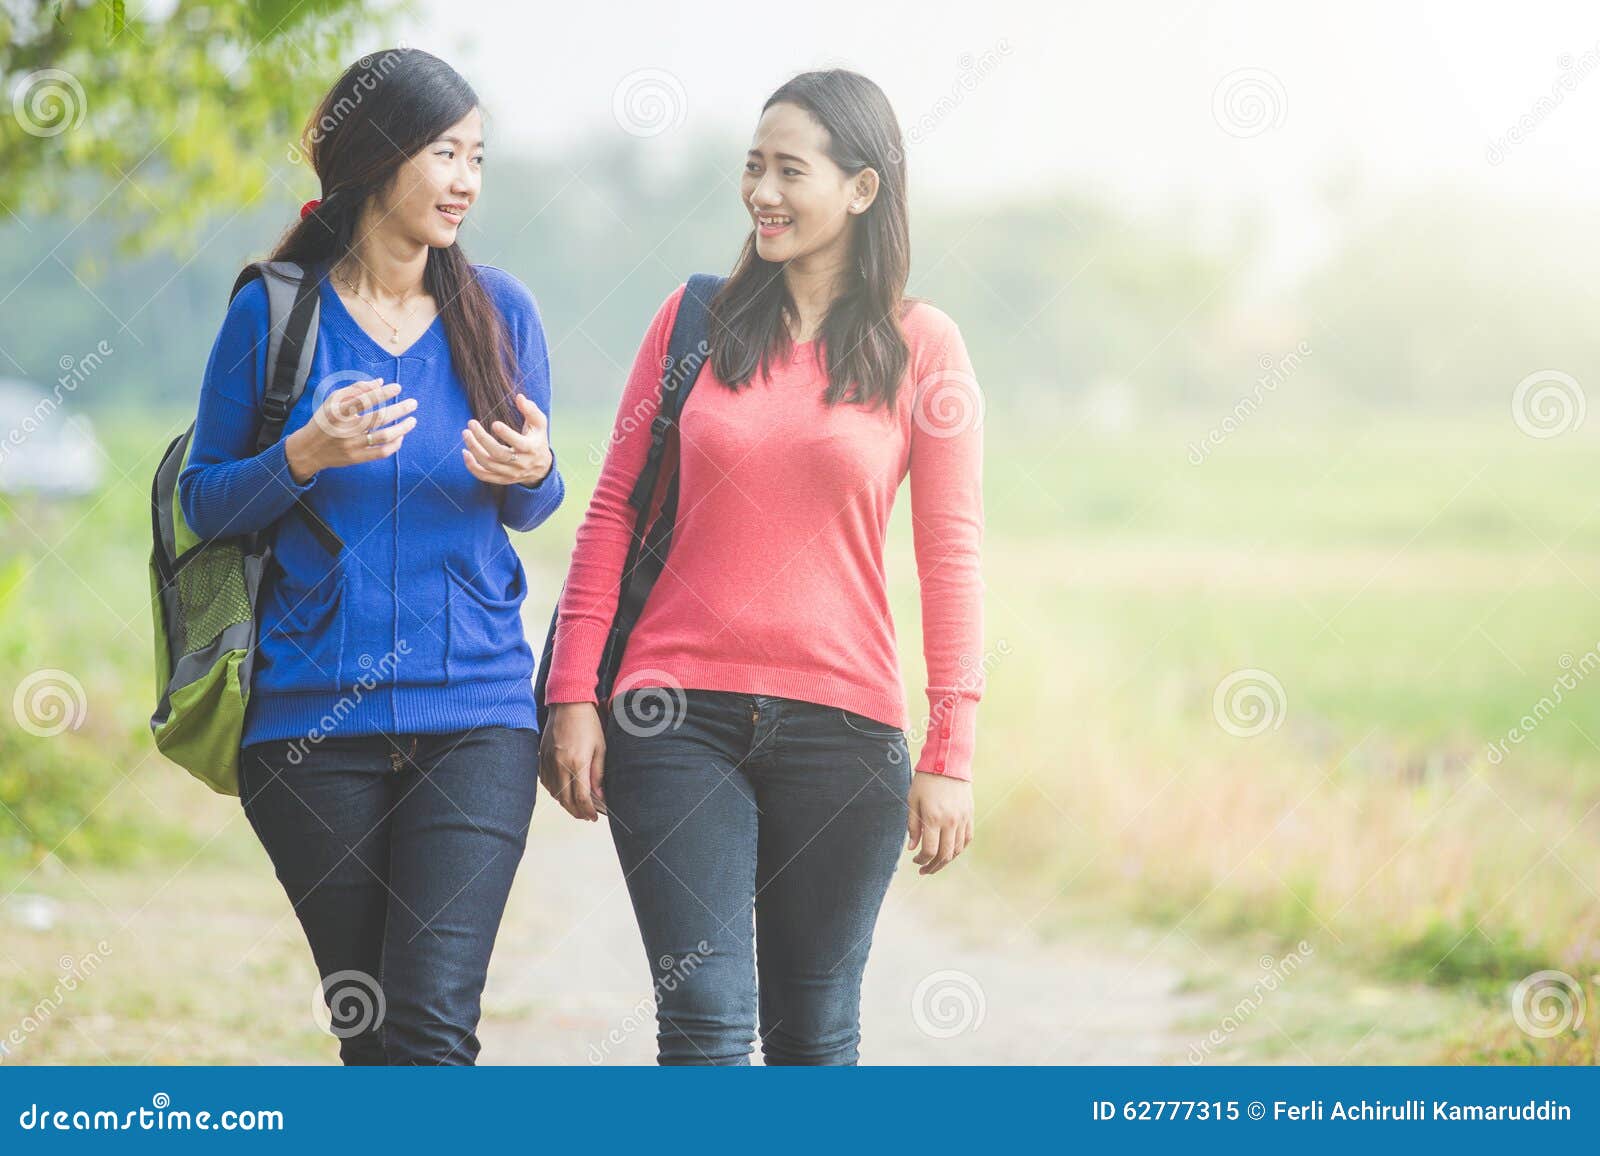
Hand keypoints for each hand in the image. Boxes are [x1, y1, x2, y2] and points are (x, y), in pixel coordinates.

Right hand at [285, 379, 416, 481]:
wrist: (309, 449)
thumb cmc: (325, 420)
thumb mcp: (332, 401)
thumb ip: (355, 389)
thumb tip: (380, 382)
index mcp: (338, 412)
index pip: (364, 400)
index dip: (383, 393)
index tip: (397, 387)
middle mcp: (346, 429)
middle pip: (379, 418)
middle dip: (400, 409)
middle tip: (413, 403)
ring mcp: (352, 445)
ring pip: (383, 436)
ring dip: (402, 428)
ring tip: (413, 420)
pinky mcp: (357, 458)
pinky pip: (382, 452)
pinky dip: (395, 444)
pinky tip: (401, 436)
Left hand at [462, 393, 551, 486]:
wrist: (541, 468)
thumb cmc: (537, 440)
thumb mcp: (539, 424)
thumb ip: (530, 410)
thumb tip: (519, 397)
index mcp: (531, 448)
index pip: (518, 443)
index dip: (506, 434)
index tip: (494, 423)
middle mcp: (521, 463)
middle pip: (498, 454)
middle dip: (482, 439)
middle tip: (471, 423)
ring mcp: (511, 473)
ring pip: (489, 464)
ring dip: (474, 449)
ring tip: (466, 434)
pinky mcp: (502, 479)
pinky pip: (484, 476)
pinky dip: (472, 466)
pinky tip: (465, 453)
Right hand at [539, 702, 606, 820]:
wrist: (567, 704)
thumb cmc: (588, 724)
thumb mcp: (600, 748)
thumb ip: (599, 774)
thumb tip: (601, 797)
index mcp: (576, 763)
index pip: (581, 798)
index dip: (588, 811)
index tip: (594, 817)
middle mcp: (559, 766)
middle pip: (566, 801)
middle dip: (577, 812)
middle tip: (587, 816)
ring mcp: (547, 762)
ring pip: (554, 794)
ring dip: (566, 804)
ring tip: (577, 807)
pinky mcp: (541, 758)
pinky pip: (546, 782)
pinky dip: (555, 792)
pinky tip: (564, 792)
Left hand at [906, 772, 972, 874]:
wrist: (948, 763)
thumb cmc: (925, 781)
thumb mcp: (913, 801)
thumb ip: (913, 826)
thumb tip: (913, 848)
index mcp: (933, 818)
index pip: (930, 851)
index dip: (922, 860)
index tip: (915, 860)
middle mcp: (950, 821)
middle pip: (945, 855)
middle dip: (933, 866)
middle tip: (924, 870)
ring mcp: (962, 819)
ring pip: (957, 850)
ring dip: (946, 861)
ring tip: (936, 864)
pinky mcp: (969, 815)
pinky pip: (966, 839)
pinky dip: (958, 849)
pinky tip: (949, 852)